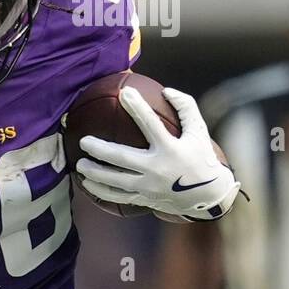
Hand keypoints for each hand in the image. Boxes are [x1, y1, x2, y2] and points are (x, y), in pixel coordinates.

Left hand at [76, 86, 240, 220]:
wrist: (208, 196)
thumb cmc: (201, 158)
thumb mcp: (199, 132)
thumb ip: (186, 108)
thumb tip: (167, 90)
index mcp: (171, 150)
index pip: (151, 124)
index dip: (138, 107)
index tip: (125, 92)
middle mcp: (158, 169)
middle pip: (122, 158)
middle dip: (100, 150)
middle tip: (84, 141)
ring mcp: (149, 187)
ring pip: (115, 181)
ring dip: (95, 173)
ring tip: (79, 164)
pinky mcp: (144, 198)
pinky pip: (117, 196)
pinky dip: (100, 191)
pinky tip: (86, 183)